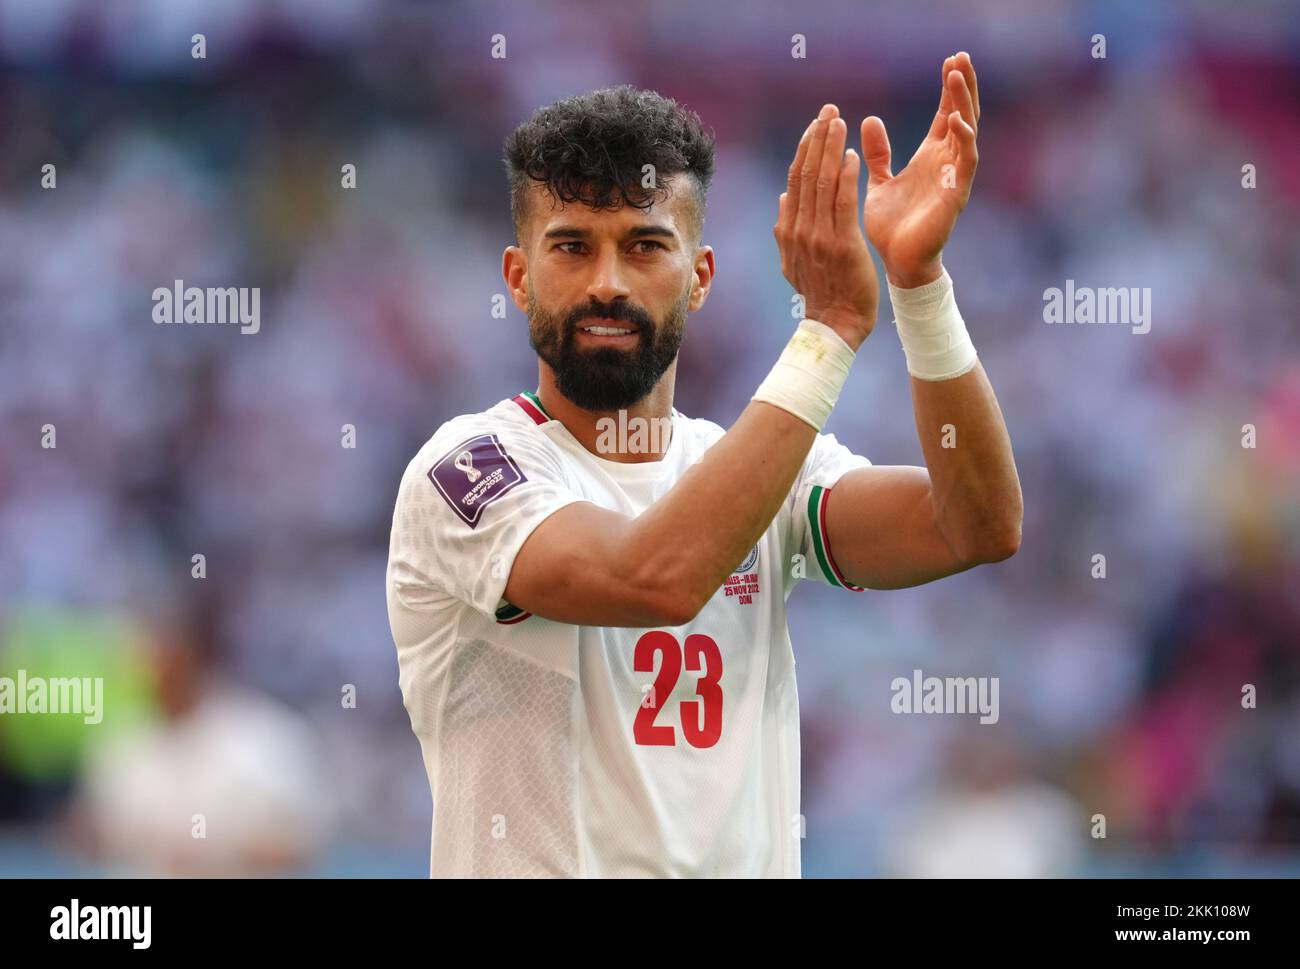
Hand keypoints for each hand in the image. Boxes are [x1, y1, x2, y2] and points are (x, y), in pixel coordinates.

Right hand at [774, 104, 878, 349]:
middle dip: (817, 138)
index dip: (805, 149)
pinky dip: (846, 177)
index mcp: (789, 230)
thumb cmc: (822, 293)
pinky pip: (843, 203)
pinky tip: (852, 155)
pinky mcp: (842, 244)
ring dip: (831, 149)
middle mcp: (799, 230)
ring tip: (839, 121)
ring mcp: (819, 237)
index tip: (816, 124)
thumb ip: (787, 228)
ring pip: (822, 183)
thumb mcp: (795, 260)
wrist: (835, 325)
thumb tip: (784, 196)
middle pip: (806, 174)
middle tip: (828, 110)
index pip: (796, 180)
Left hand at [861, 52, 980, 287]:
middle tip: (961, 56)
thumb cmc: (891, 226)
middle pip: (962, 115)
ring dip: (964, 104)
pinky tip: (957, 122)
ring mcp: (953, 177)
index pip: (944, 114)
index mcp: (931, 157)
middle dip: (962, 87)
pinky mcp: (955, 195)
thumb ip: (878, 153)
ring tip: (958, 77)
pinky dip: (963, 141)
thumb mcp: (879, 181)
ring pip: (967, 132)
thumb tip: (870, 120)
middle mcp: (946, 163)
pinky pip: (965, 163)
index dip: (949, 89)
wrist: (897, 263)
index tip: (950, 60)